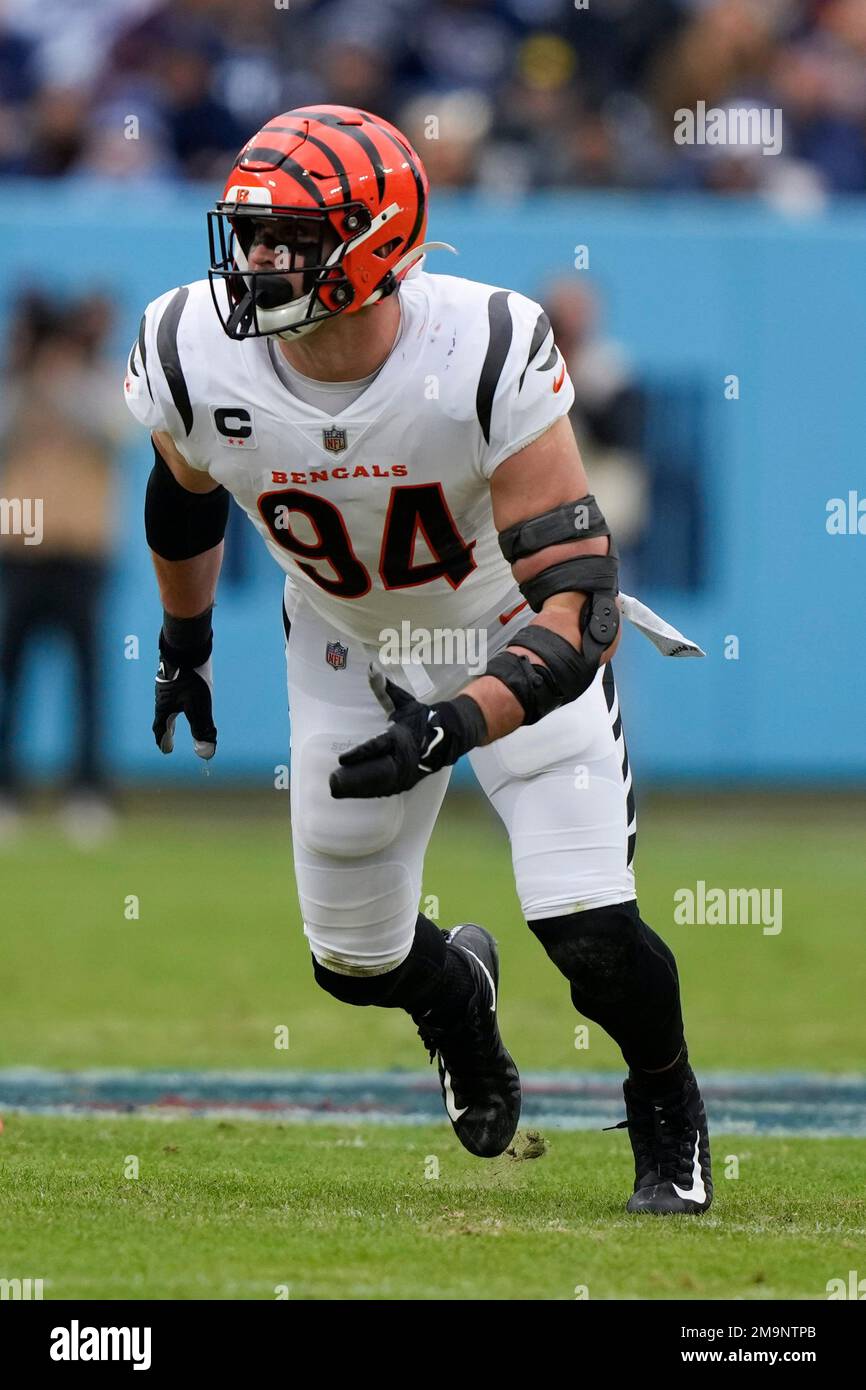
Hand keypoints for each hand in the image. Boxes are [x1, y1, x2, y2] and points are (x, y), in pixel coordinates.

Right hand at [153, 632, 216, 759]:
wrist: (185, 645)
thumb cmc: (190, 678)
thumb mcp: (199, 707)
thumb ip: (203, 730)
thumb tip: (206, 754)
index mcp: (164, 707)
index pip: (161, 729)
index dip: (164, 741)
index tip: (166, 750)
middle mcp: (162, 696)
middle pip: (162, 717)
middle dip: (166, 730)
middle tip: (168, 740)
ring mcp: (166, 682)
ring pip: (167, 703)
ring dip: (170, 714)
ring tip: (175, 716)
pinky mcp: (174, 671)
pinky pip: (172, 690)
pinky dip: (176, 698)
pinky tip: (183, 691)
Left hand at [329, 666, 485, 798]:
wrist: (448, 737)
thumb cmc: (421, 718)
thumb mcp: (404, 702)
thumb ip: (385, 689)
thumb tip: (371, 668)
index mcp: (400, 736)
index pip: (377, 747)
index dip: (359, 754)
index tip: (341, 759)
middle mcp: (402, 758)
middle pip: (375, 772)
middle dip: (354, 777)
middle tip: (333, 780)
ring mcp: (405, 774)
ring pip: (378, 785)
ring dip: (357, 788)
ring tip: (336, 789)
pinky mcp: (405, 783)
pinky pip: (383, 790)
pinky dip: (366, 792)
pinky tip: (351, 793)